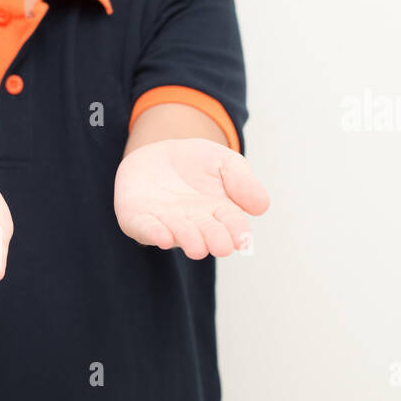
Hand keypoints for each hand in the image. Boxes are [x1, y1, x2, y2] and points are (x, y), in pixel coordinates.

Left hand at [114, 138, 269, 258]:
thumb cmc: (196, 162)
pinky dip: (154, 233)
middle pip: (207, 234)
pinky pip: (145, 228)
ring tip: (197, 247)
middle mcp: (194, 224)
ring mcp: (166, 223)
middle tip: (221, 246)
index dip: (238, 232)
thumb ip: (242, 180)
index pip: (232, 225)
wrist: (157, 153)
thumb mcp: (225, 161)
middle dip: (214, 240)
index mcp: (219, 213)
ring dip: (187, 240)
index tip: (243, 240)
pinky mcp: (139, 218)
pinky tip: (163, 237)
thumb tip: (261, 207)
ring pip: (178, 234)